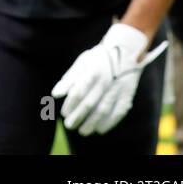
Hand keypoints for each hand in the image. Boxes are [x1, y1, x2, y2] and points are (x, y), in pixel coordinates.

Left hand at [52, 23, 166, 135]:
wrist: (126, 52)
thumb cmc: (98, 58)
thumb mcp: (82, 63)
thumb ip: (69, 79)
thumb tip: (55, 94)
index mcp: (92, 72)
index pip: (78, 92)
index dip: (70, 105)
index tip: (64, 113)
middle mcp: (105, 81)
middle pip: (90, 104)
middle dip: (78, 117)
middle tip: (70, 126)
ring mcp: (118, 89)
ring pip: (104, 110)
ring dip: (92, 123)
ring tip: (83, 131)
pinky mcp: (128, 95)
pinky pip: (119, 112)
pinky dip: (110, 122)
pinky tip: (100, 129)